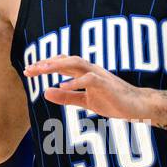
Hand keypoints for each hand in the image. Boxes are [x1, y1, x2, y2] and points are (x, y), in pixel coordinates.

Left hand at [22, 55, 153, 120]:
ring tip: (42, 70)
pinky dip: (75, 82)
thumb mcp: (85, 101)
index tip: (28, 71)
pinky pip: (89, 79)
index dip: (45, 65)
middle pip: (65, 60)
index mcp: (85, 72)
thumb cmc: (113, 101)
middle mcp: (90, 69)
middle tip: (29, 70)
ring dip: (58, 65)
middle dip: (46, 63)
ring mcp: (99, 75)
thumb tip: (46, 92)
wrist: (137, 107)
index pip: (61, 63)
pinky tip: (62, 87)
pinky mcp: (106, 84)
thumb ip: (67, 97)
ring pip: (76, 63)